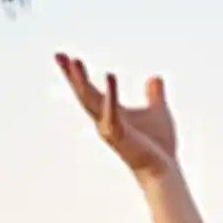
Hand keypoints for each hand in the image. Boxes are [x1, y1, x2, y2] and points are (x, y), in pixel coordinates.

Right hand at [54, 53, 177, 179]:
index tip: (67, 56)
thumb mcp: (158, 111)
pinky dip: (110, 93)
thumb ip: (154, 95)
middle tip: (58, 55)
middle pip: (83, 93)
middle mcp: (105, 119)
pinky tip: (110, 75)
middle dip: (72, 75)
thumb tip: (155, 77)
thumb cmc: (159, 144)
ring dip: (82, 81)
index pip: (90, 90)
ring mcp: (109, 127)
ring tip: (75, 61)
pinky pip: (111, 110)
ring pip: (90, 101)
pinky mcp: (119, 134)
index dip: (78, 75)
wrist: (164, 168)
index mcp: (112, 112)